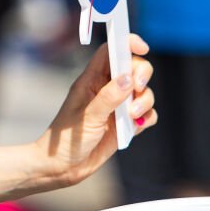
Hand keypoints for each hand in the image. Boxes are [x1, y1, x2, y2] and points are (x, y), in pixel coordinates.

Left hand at [34, 32, 156, 187]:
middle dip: (142, 75)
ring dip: (144, 101)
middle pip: (133, 68)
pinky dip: (146, 118)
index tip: (142, 48)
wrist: (63, 168)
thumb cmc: (67, 140)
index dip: (127, 43)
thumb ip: (108, 98)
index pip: (111, 51)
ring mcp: (117, 106)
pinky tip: (135, 127)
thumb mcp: (87, 117)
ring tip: (132, 116)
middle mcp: (106, 90)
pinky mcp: (125, 124)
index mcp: (91, 80)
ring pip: (143, 91)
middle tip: (138, 88)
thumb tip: (127, 78)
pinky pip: (146, 114)